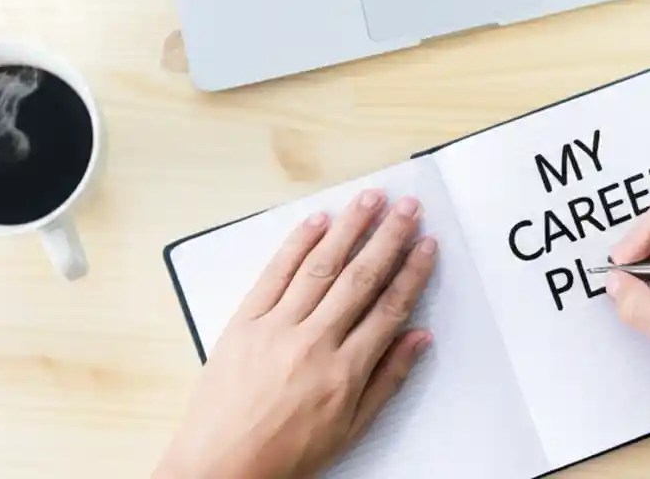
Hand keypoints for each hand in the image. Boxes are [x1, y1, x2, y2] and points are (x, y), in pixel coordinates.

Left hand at [155, 190, 436, 478]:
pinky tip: (319, 221)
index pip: (389, 309)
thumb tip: (419, 338)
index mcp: (344, 372)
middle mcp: (313, 342)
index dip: (412, 273)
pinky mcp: (244, 321)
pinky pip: (275, 273)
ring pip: (321, 266)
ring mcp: (276, 327)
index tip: (427, 245)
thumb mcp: (349, 428)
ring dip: (350, 227)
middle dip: (389, 237)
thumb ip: (388, 379)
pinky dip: (298, 244)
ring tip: (371, 198)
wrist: (221, 465)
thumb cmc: (286, 453)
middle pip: (360, 278)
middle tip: (409, 206)